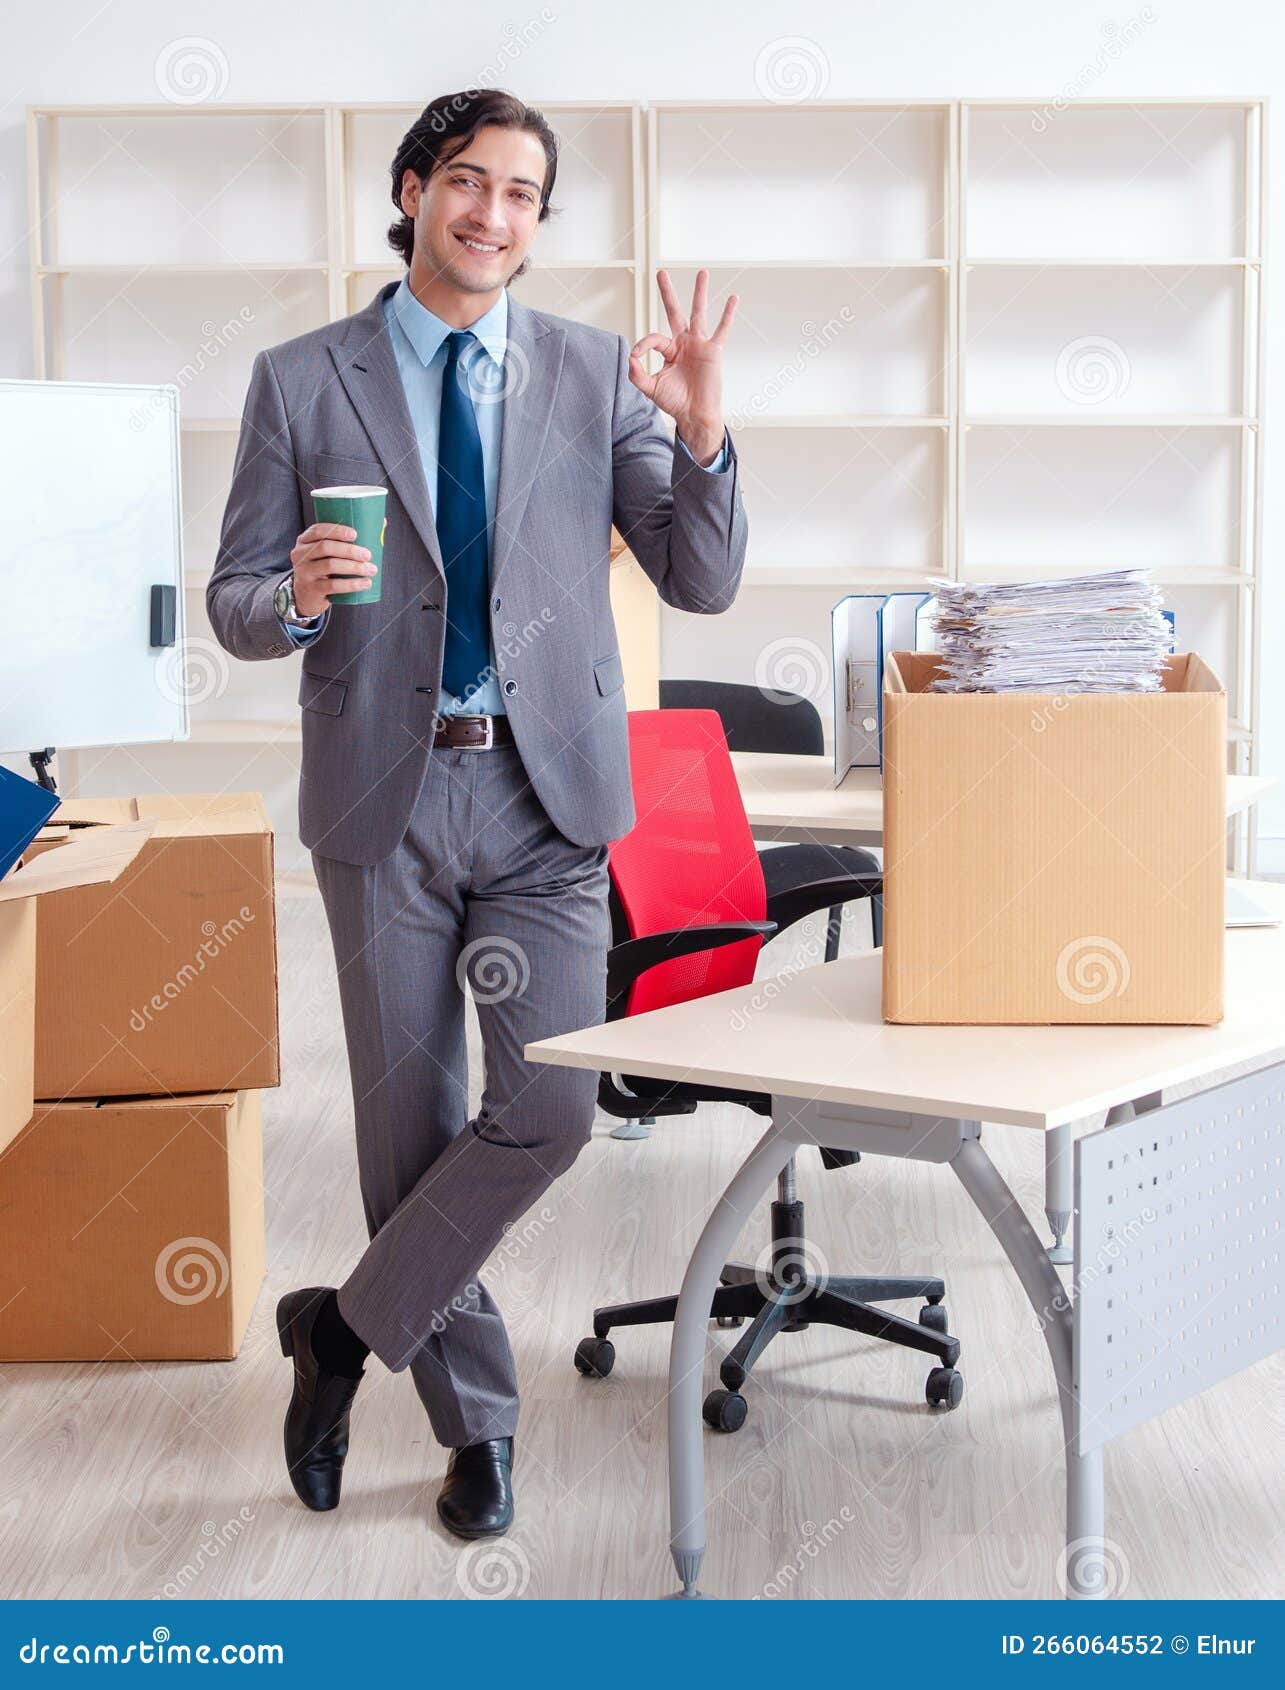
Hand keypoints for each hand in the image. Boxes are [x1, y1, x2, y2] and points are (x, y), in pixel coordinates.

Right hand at [289, 523, 376, 616]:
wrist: (304, 596)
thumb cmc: (322, 569)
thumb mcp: (325, 554)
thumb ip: (345, 540)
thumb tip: (382, 522)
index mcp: (304, 541)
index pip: (318, 530)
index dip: (337, 530)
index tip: (355, 534)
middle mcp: (300, 555)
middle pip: (325, 547)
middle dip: (350, 550)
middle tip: (368, 554)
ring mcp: (304, 572)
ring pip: (330, 565)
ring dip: (354, 567)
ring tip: (371, 569)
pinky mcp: (311, 590)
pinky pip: (333, 585)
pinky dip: (352, 584)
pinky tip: (366, 583)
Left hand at [629, 269, 737, 463]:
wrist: (695, 415)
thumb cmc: (675, 402)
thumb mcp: (650, 387)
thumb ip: (636, 373)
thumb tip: (630, 356)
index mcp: (669, 350)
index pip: (654, 338)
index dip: (643, 345)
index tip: (638, 356)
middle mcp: (684, 343)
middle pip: (674, 312)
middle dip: (667, 293)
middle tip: (660, 273)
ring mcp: (699, 345)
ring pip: (698, 313)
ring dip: (700, 292)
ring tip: (702, 272)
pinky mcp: (713, 351)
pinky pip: (722, 329)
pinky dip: (728, 314)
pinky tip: (733, 298)